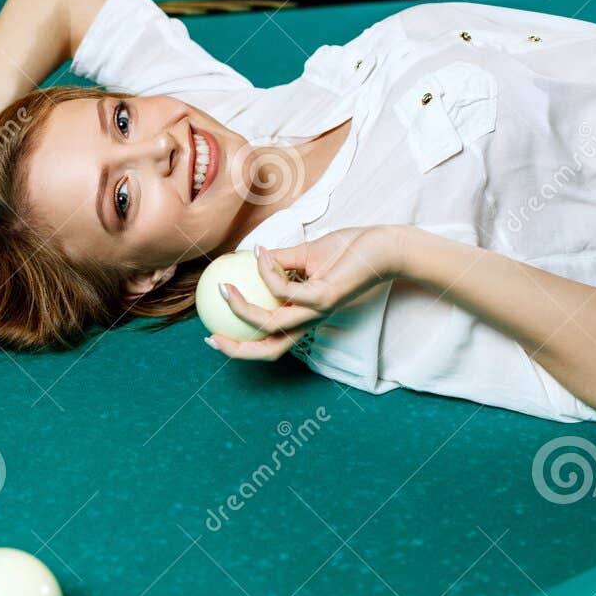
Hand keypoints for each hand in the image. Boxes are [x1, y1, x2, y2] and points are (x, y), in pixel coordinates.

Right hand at [209, 227, 402, 360]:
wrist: (384, 246)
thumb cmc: (350, 251)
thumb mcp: (306, 256)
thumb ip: (279, 261)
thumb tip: (250, 257)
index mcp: (304, 316)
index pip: (271, 341)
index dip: (242, 346)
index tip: (215, 334)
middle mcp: (310, 320)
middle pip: (269, 349)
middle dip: (238, 349)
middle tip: (211, 337)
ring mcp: (317, 311)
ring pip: (272, 323)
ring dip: (243, 307)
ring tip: (225, 287)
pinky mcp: (325, 297)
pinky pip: (285, 291)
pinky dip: (267, 272)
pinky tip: (259, 255)